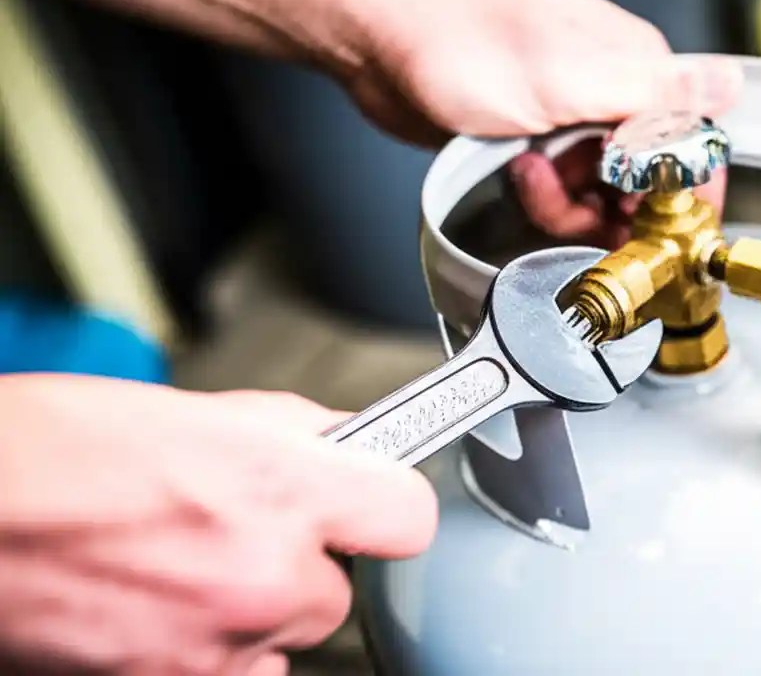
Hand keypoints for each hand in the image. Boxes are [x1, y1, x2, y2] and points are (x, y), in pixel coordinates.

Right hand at [0, 374, 435, 674]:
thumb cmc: (47, 454)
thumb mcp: (192, 413)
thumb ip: (289, 434)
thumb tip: (346, 440)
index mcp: (279, 490)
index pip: (409, 517)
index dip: (388, 505)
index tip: (371, 502)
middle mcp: (262, 576)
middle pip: (337, 592)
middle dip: (297, 565)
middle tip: (234, 534)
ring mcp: (218, 645)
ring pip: (282, 643)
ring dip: (251, 616)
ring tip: (179, 572)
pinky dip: (206, 652)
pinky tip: (154, 608)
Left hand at [332, 0, 739, 246]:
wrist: (383, 42)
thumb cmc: (464, 41)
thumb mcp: (569, 75)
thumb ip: (655, 91)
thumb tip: (728, 87)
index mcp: (636, 68)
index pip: (692, 145)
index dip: (684, 195)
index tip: (669, 233)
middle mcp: (611, 93)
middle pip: (647, 183)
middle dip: (614, 209)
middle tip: (578, 206)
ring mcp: (572, 118)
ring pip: (601, 195)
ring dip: (568, 203)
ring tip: (533, 175)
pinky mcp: (538, 140)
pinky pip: (562, 192)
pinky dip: (543, 194)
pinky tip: (521, 171)